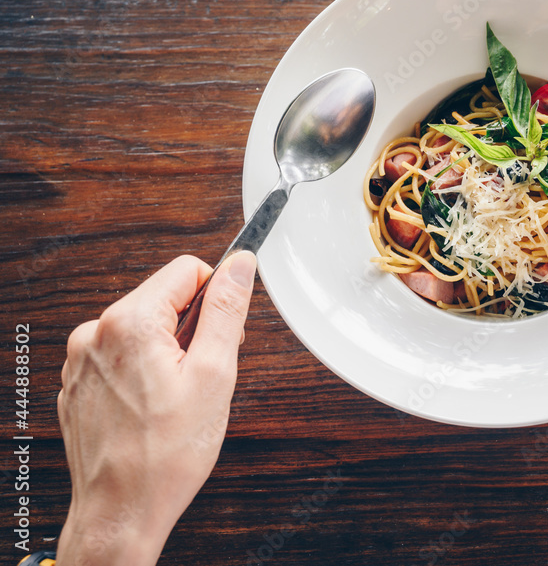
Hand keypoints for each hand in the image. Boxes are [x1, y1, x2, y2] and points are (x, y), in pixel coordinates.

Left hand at [56, 252, 255, 565]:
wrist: (120, 511)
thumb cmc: (166, 455)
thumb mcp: (214, 375)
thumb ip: (226, 310)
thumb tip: (240, 265)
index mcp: (129, 322)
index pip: (187, 270)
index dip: (217, 297)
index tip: (223, 334)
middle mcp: (95, 332)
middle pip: (164, 298)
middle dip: (192, 328)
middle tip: (202, 376)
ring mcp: (81, 359)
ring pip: (144, 328)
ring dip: (169, 352)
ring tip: (176, 399)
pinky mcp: (79, 382)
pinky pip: (122, 355)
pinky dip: (144, 372)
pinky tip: (153, 408)